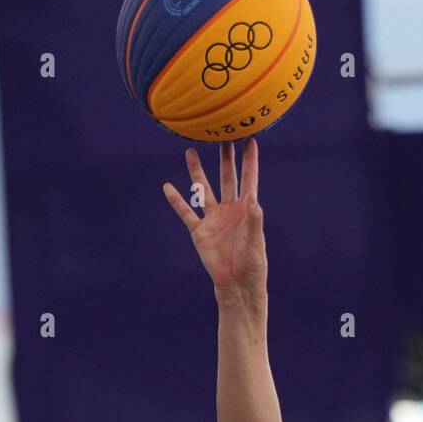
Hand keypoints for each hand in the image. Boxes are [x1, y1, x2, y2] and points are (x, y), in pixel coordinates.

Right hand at [163, 140, 266, 297]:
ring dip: (197, 172)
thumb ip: (254, 219)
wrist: (236, 285)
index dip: (250, 162)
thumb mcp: (255, 241)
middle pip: (226, 178)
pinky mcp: (199, 232)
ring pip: (203, 190)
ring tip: (191, 152)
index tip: (251, 140)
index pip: (249, 180)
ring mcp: (213, 219)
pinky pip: (186, 213)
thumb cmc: (252, 264)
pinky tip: (168, 187)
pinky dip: (176, 200)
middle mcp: (229, 210)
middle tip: (222, 136)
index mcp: (246, 210)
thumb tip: (252, 197)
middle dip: (225, 159)